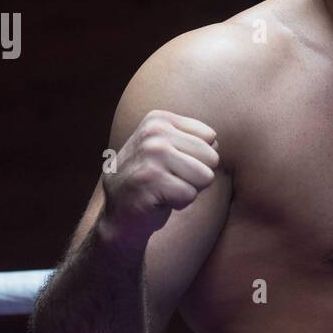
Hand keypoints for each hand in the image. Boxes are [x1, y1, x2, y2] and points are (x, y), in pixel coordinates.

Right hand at [101, 109, 220, 249]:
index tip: (173, 165)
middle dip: (197, 176)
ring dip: (189, 190)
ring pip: (205, 176)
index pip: (210, 137)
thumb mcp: (169, 152)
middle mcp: (154, 132)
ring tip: (165, 189)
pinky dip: (179, 203)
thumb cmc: (151, 181)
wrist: (117, 212)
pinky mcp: (150, 180)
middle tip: (170, 181)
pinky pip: (190, 195)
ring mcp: (150, 154)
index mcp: (159, 120)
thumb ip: (195, 143)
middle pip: (211, 157)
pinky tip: (158, 200)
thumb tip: (216, 143)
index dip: (198, 158)